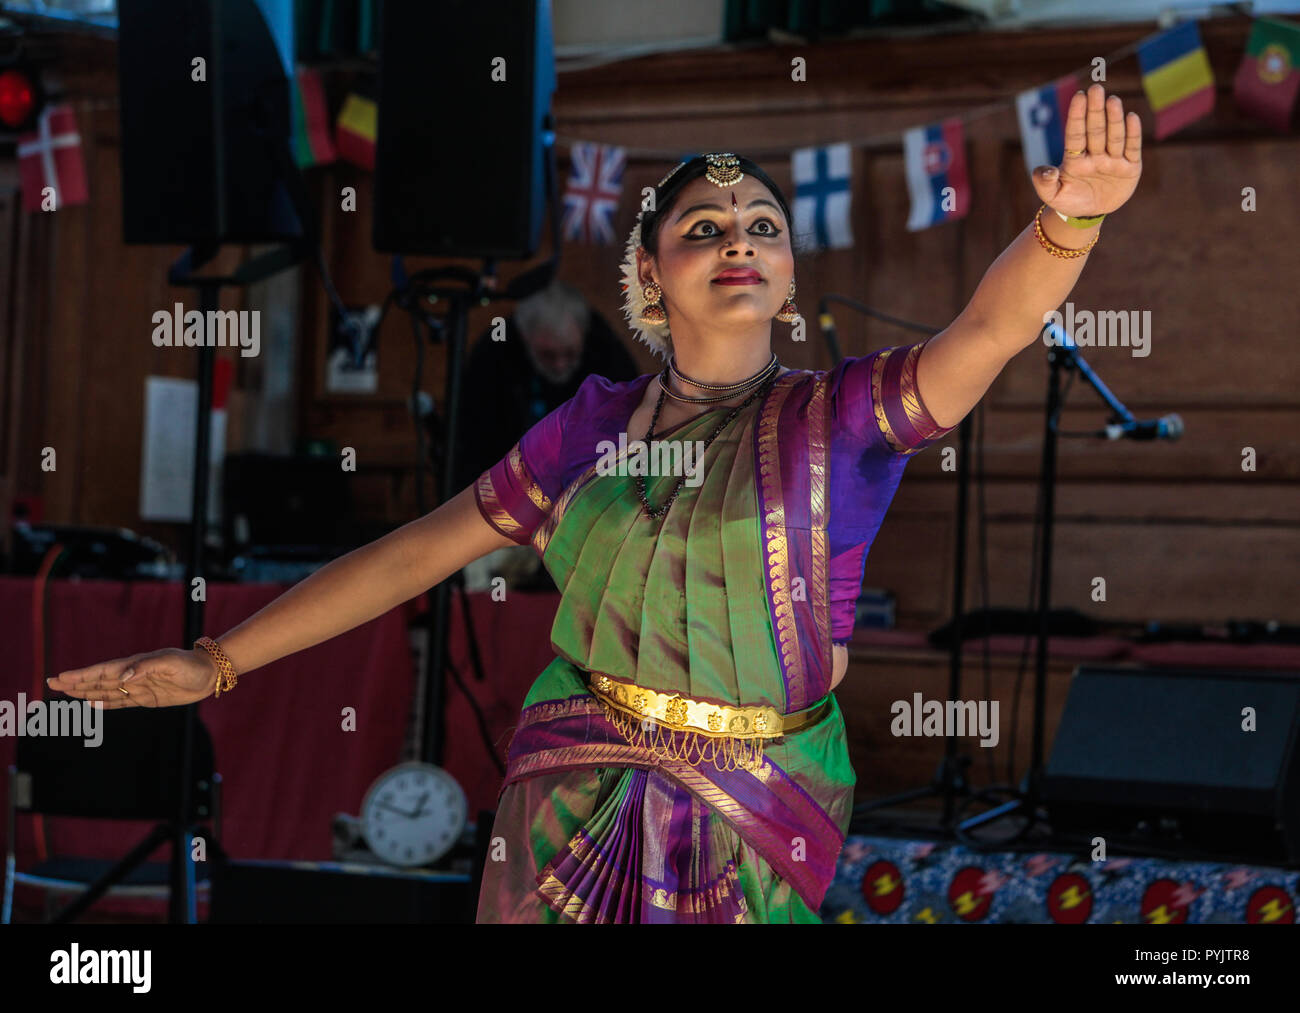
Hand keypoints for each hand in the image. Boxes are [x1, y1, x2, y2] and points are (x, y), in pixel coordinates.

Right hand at [47, 647, 220, 708]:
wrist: (208, 673)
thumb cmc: (190, 665)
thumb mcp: (171, 663)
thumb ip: (146, 667)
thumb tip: (123, 677)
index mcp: (135, 664)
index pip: (103, 671)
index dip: (82, 675)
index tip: (61, 677)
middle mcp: (133, 675)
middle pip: (98, 680)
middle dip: (76, 682)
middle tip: (52, 683)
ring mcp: (138, 687)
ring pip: (105, 691)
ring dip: (86, 692)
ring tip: (65, 692)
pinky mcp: (146, 698)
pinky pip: (121, 701)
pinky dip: (104, 703)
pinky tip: (91, 704)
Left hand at [1032, 82, 1141, 216]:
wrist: (1088, 215)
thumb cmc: (1068, 200)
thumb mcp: (1052, 196)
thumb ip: (1044, 183)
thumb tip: (1044, 170)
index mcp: (1075, 158)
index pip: (1076, 134)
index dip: (1077, 115)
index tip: (1078, 96)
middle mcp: (1095, 154)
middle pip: (1095, 130)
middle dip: (1095, 110)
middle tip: (1096, 89)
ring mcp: (1113, 160)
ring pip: (1113, 136)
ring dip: (1113, 119)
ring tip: (1112, 100)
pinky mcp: (1130, 168)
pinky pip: (1131, 149)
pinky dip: (1132, 134)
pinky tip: (1131, 117)